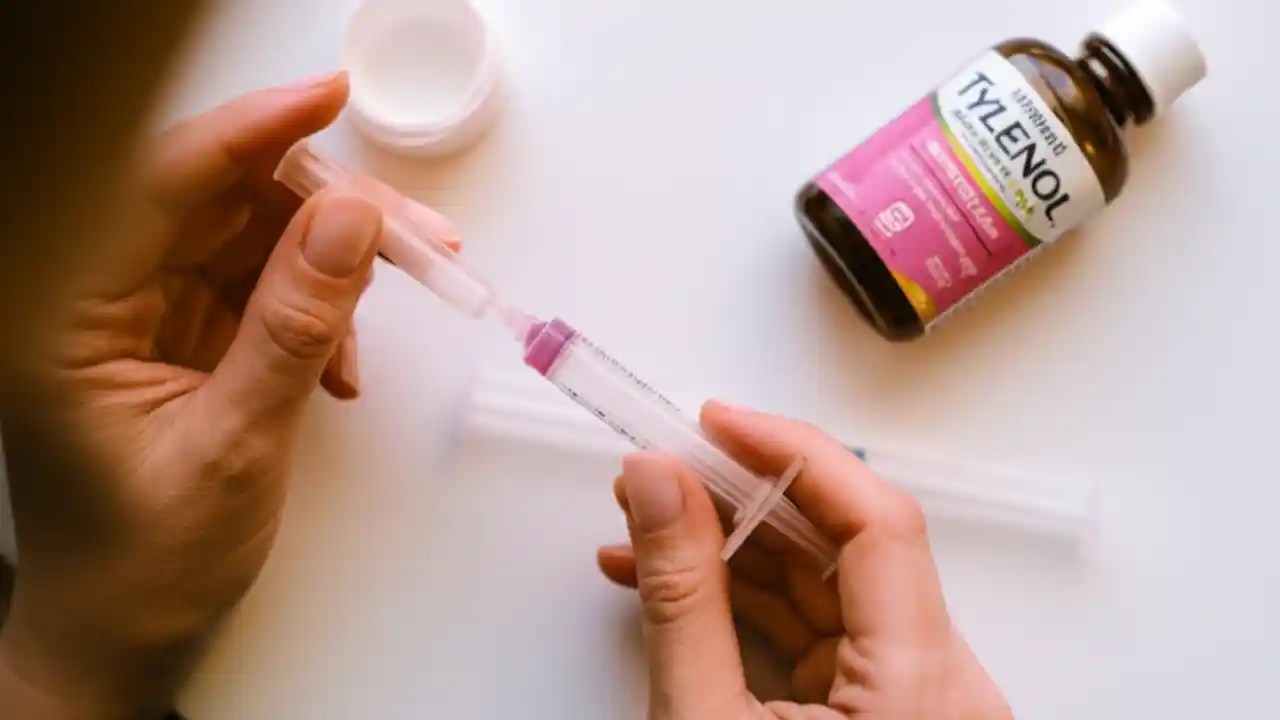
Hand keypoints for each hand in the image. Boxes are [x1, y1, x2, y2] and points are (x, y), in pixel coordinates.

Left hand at [0, 73, 455, 717]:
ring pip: (247, 237)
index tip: (328, 98)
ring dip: (330, 263)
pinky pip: (258, 285)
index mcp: (65, 314)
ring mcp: (138, 311)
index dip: (251, 132)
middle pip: (217, 201)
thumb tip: (349, 224)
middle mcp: (94, 295)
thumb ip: (294, 327)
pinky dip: (316, 312)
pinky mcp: (178, 331)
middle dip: (323, 207)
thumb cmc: (144, 561)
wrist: (126, 629)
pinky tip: (342, 365)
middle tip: (412, 234)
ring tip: (392, 303)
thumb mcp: (234, 445)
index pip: (160, 185)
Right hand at [596, 403, 1012, 718]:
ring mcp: (914, 702)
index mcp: (922, 687)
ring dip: (732, 551)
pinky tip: (673, 584)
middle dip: (743, 500)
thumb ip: (680, 598)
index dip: (794, 453)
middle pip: (844, 548)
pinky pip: (817, 632)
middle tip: (662, 468)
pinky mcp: (883, 715)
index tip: (718, 421)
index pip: (874, 521)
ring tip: (645, 528)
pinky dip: (747, 604)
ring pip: (824, 587)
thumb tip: (657, 486)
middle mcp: (938, 686)